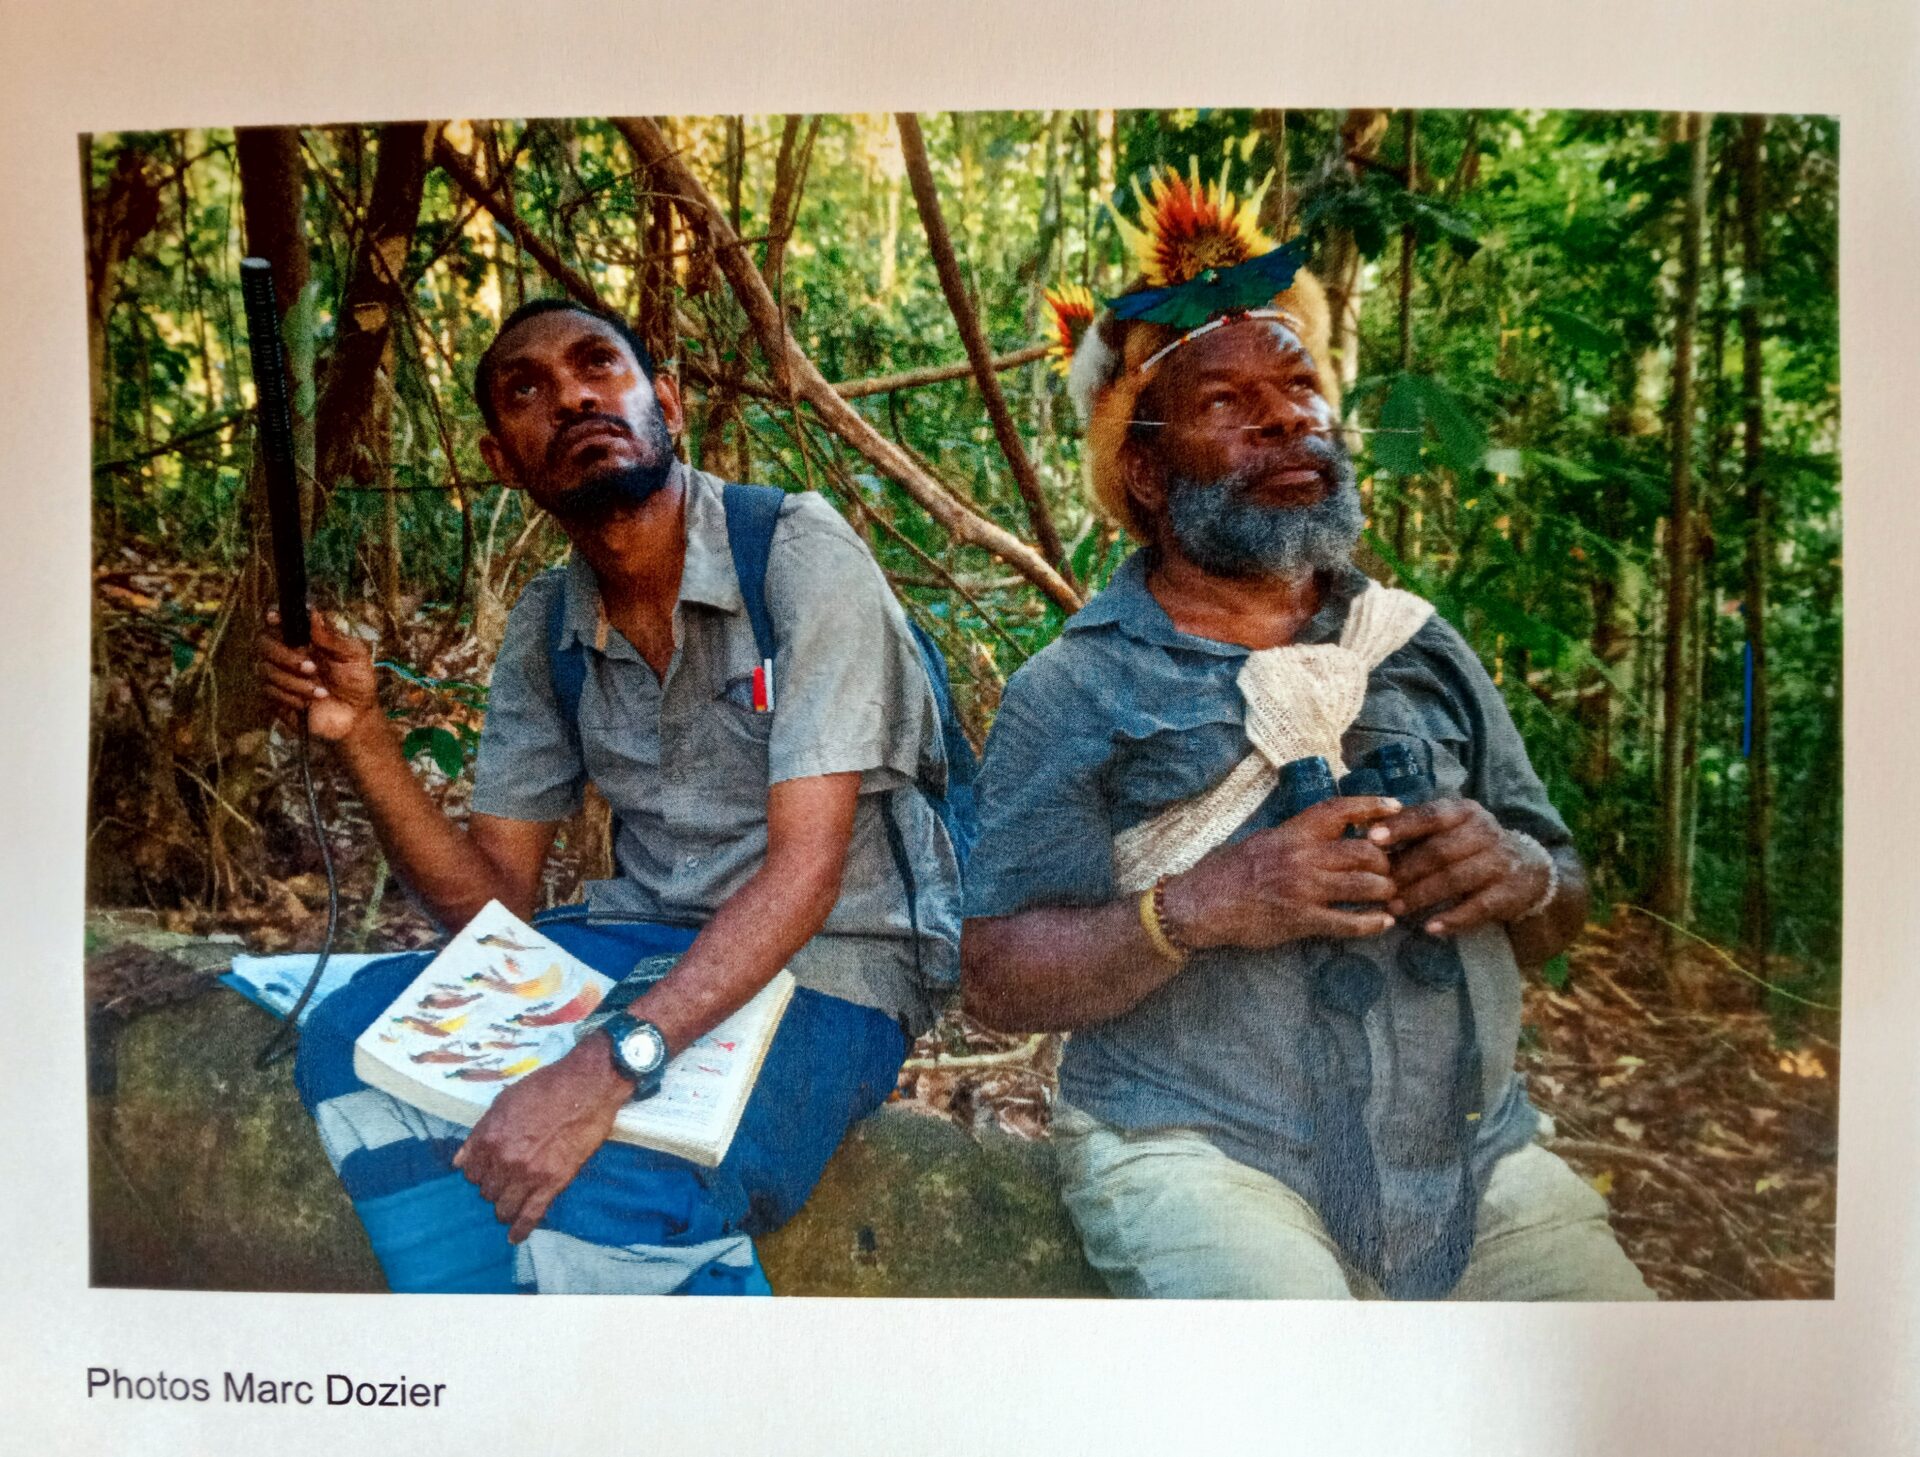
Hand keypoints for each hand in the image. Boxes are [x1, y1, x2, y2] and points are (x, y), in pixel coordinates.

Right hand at [255, 608, 378, 740]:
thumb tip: (313, 612)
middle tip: (312, 669)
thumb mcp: (354, 656)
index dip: (273, 617)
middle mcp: (287, 653)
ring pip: (265, 669)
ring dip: (295, 682)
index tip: (275, 618)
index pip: (278, 620)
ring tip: (322, 692)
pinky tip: (309, 704)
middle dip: (285, 656)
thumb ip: (333, 636)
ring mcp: (278, 674)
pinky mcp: (274, 697)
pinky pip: (268, 691)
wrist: (355, 718)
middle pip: (263, 642)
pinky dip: (291, 697)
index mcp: (305, 639)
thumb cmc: (357, 682)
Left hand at [452, 1037, 633, 1242]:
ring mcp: (528, 1173)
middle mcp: (504, 1159)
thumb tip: (460, 1160)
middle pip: (487, 1191)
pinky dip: (521, 1228)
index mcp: (489, 1137)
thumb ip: (480, 1133)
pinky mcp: (553, 1182)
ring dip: (504, 1209)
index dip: (480, 1173)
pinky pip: (531, 1214)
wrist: (587, 1086)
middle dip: (494, 1189)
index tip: (488, 1172)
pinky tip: (515, 1237)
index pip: (471, 1172)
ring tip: (509, 1208)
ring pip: (504, 1206)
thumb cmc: (547, 1087)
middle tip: (505, 1183)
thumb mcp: (504, 1102)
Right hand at [1162, 796, 1401, 950]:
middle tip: (1389, 870)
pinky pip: (1349, 922)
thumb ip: (1295, 837)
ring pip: (1365, 886)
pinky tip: (1383, 924)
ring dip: (1385, 892)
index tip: (1395, 808)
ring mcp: (1304, 889)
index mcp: (1292, 833)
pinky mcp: (1302, 920)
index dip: (1371, 807)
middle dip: (1386, 862)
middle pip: (1365, 852)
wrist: (1201, 905)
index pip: (1340, 810)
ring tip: (1390, 897)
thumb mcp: (1262, 841)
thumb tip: (1325, 833)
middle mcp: (1303, 857)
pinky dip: (1372, 924)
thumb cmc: (1228, 872)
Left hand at [1375, 798, 1552, 936]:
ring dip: (1422, 895)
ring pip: (1455, 878)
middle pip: (1439, 851)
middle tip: (1380, 888)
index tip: (1372, 838)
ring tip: (1396, 909)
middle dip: (1406, 871)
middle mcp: (1485, 831)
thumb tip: (1365, 837)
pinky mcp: (1510, 892)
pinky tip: (1431, 928)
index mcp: (1464, 811)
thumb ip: (1414, 832)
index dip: (1401, 826)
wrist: (1528, 868)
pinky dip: (1453, 918)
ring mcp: (1500, 862)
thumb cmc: (1470, 847)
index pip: (1431, 815)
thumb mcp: (1449, 830)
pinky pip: (1478, 907)